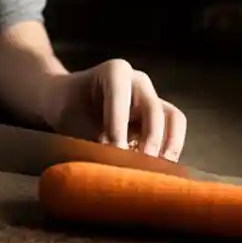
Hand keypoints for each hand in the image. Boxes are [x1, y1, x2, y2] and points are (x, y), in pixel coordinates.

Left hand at [41, 59, 186, 161]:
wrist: (68, 101)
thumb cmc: (67, 107)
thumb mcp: (71, 118)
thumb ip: (90, 136)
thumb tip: (108, 164)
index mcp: (114, 72)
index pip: (121, 95)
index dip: (118, 124)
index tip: (112, 150)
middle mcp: (138, 81)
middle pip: (153, 108)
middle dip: (148, 139)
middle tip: (139, 165)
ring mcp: (151, 97)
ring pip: (173, 118)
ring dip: (168, 146)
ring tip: (156, 170)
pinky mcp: (159, 116)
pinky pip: (174, 131)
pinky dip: (169, 150)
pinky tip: (158, 170)